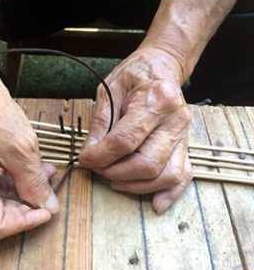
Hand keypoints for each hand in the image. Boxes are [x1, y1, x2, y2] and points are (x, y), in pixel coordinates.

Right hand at [0, 85, 58, 241]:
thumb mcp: (22, 148)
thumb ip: (35, 183)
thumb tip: (46, 207)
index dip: (24, 222)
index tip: (45, 211)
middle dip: (22, 207)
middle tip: (45, 193)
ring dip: (17, 196)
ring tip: (39, 176)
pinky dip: (7, 187)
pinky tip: (23, 172)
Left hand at [78, 47, 191, 213]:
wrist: (162, 65)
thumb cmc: (134, 74)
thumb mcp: (110, 89)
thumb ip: (100, 123)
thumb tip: (89, 153)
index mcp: (156, 101)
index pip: (125, 141)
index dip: (100, 156)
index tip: (84, 159)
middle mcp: (175, 121)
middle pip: (147, 163)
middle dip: (115, 173)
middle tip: (96, 168)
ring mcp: (184, 135)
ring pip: (165, 175)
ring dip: (135, 185)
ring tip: (113, 179)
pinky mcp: (185, 146)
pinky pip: (183, 176)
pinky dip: (170, 193)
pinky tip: (156, 204)